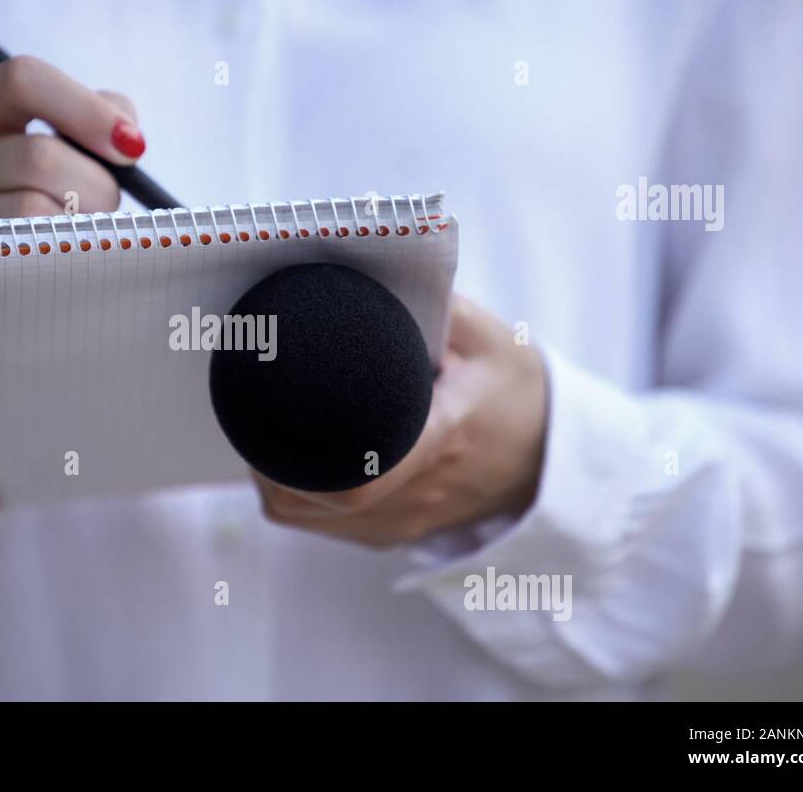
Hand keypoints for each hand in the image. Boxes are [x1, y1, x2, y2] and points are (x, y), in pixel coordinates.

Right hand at [0, 56, 143, 377]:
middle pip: (40, 156)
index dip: (85, 108)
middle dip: (97, 189)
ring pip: (32, 214)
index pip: (21, 80)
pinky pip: (19, 266)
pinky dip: (57, 270)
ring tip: (81, 246)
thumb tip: (127, 138)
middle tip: (109, 216)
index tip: (131, 147)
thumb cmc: (36, 217)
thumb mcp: (61, 159)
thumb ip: (98, 124)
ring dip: (79, 233)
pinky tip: (60, 277)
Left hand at [253, 295, 548, 547]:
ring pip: (309, 519)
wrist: (551, 456)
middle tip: (251, 413)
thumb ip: (433, 303)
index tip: (267, 417)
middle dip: (268, 462)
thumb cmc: (513, 388)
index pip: (358, 477)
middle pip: (314, 500)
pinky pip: (326, 527)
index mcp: (442, 437)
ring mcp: (406, 522)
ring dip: (276, 480)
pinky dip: (299, 498)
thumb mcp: (486, 334)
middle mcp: (421, 492)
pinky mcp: (396, 535)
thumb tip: (371, 266)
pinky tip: (296, 461)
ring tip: (266, 434)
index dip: (297, 459)